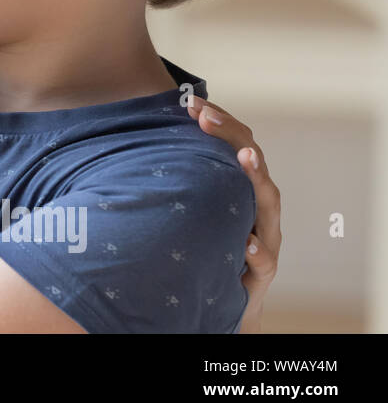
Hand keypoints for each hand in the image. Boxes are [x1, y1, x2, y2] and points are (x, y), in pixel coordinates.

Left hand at [187, 95, 279, 332]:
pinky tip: (245, 242)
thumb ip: (176, 178)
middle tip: (206, 117)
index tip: (191, 103)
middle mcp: (256, 207)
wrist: (221, 300)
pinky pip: (265, 262)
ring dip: (256, 179)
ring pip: (268, 204)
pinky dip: (257, 250)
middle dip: (232, 136)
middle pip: (252, 162)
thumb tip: (135, 139)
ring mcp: (264, 238)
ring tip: (245, 158)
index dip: (219, 122)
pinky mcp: (260, 275)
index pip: (235, 144)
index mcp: (238, 187)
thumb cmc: (201, 245)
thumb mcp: (188, 207)